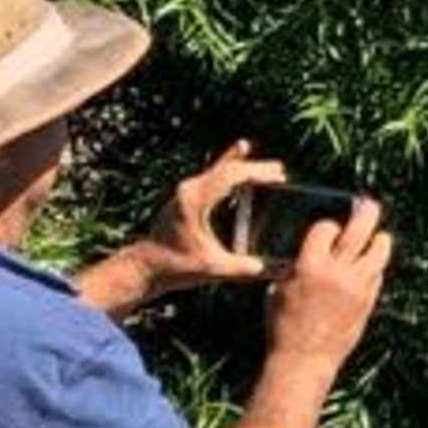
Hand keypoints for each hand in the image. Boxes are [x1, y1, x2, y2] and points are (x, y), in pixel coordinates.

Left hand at [71, 139, 284, 315]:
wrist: (145, 266)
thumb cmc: (174, 266)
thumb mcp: (214, 269)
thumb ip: (245, 268)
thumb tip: (276, 269)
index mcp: (195, 200)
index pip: (231, 175)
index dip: (257, 172)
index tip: (279, 176)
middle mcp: (189, 189)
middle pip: (227, 168)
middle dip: (256, 168)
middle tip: (281, 170)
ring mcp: (186, 191)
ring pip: (220, 169)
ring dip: (245, 168)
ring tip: (270, 168)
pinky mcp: (186, 197)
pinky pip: (212, 176)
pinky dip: (229, 170)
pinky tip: (239, 158)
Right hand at [266, 192, 392, 368]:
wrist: (304, 358)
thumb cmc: (283, 325)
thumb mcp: (279, 289)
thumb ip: (294, 268)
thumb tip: (304, 254)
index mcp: (309, 265)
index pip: (326, 228)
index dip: (328, 224)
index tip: (329, 226)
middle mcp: (336, 272)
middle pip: (359, 231)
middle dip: (365, 213)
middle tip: (369, 205)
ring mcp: (356, 286)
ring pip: (378, 253)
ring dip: (380, 240)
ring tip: (380, 235)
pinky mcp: (368, 301)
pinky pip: (378, 275)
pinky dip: (376, 267)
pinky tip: (373, 264)